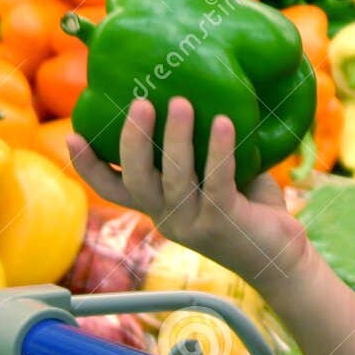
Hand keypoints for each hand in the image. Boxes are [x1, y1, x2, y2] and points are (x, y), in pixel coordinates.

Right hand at [67, 97, 311, 290]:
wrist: (283, 258)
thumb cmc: (252, 211)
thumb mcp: (221, 178)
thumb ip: (207, 150)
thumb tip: (208, 96)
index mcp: (162, 209)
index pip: (114, 191)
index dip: (89, 168)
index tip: (71, 136)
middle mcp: (170, 219)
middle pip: (137, 181)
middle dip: (133, 141)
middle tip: (140, 103)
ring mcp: (194, 224)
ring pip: (174, 180)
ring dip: (176, 138)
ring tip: (180, 102)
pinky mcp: (223, 223)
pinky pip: (217, 182)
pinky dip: (219, 150)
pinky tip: (223, 122)